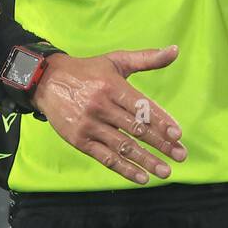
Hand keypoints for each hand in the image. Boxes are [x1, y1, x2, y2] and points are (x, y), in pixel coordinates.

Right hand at [31, 45, 187, 184]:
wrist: (46, 81)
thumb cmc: (88, 71)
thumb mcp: (116, 60)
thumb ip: (147, 58)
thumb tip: (175, 50)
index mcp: (112, 86)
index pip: (141, 106)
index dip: (161, 121)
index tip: (178, 134)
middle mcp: (101, 106)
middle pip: (136, 129)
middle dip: (161, 144)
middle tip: (181, 155)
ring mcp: (89, 125)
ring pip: (123, 146)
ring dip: (146, 161)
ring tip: (166, 171)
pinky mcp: (79, 140)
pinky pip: (105, 157)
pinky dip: (124, 169)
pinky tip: (142, 177)